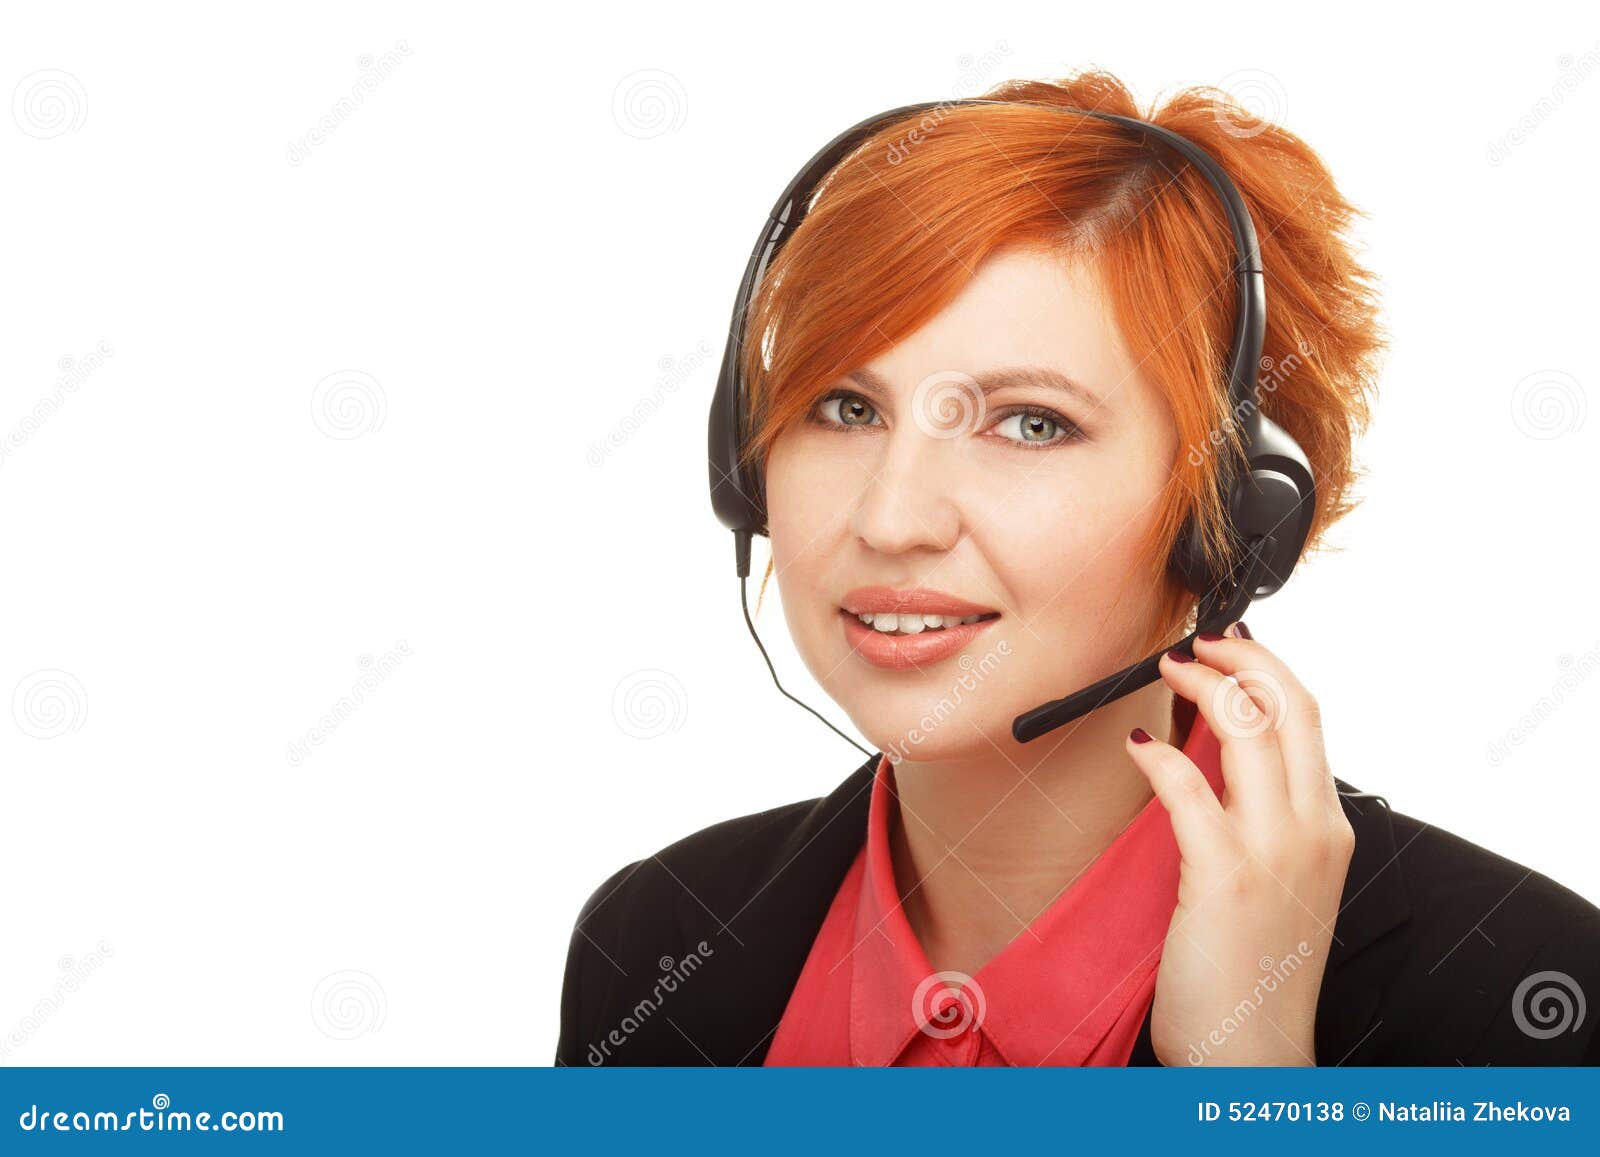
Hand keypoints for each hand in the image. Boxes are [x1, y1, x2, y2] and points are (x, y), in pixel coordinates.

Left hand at [1124, 621, 1354, 1065]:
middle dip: (1243, 657)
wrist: (1252, 1053)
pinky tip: (1136, 746)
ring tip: (1167, 669)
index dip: (1269, 670)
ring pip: (1249, 729)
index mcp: (1327, 827)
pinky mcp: (1223, 874)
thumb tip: (1211, 750)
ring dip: (1204, 685)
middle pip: (1290, 706)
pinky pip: (1188, 788)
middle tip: (1198, 642)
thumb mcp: (1277, 880)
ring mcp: (1272, 850)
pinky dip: (1159, 754)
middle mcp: (1311, 829)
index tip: (1230, 647)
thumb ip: (1257, 816)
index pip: (1310, 719)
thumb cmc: (1255, 967)